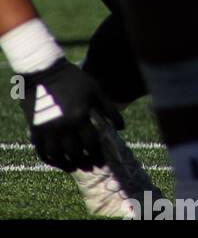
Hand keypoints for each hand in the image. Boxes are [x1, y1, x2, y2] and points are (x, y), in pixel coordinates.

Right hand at [19, 57, 124, 171]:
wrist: (45, 72)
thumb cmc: (74, 79)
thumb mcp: (95, 91)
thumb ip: (109, 109)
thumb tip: (122, 128)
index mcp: (80, 116)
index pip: (91, 142)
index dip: (96, 152)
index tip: (100, 158)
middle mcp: (63, 126)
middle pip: (74, 152)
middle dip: (82, 160)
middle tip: (88, 165)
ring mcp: (47, 129)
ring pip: (57, 155)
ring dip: (66, 163)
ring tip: (73, 165)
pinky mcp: (34, 129)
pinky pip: (41, 151)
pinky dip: (49, 159)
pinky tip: (56, 161)